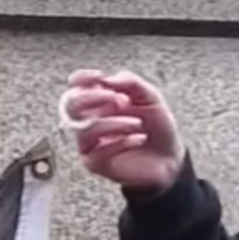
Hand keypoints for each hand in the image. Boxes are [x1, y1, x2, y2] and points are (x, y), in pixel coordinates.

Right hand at [63, 69, 185, 195]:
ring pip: (86, 130)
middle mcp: (91, 120)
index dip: (82, 78)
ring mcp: (90, 142)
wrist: (168, 157)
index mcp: (100, 102)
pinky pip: (98, 152)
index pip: (76, 86)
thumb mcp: (150, 98)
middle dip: (92, 97)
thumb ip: (131, 82)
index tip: (100, 77)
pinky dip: (122, 142)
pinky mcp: (95, 163)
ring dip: (114, 123)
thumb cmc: (157, 126)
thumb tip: (107, 78)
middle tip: (115, 98)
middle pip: (70, 106)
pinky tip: (140, 139)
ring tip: (137, 123)